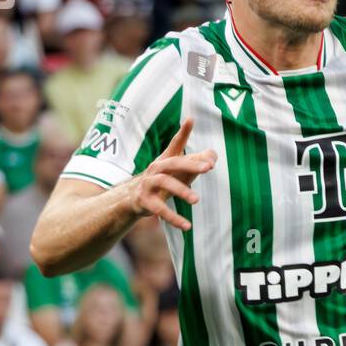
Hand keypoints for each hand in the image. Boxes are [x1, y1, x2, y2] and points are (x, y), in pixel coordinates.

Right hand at [127, 116, 216, 230]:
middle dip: (191, 164)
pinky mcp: (144, 201)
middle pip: (173, 162)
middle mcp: (156, 168)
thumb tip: (213, 157)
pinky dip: (174, 218)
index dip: (183, 131)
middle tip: (208, 168)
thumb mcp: (178, 172)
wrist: (133, 199)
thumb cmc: (162, 181)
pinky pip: (160, 209)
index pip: (175, 143)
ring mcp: (148, 184)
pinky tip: (187, 226)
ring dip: (181, 191)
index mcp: (165, 160)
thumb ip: (197, 163)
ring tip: (196, 200)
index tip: (191, 119)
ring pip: (164, 183)